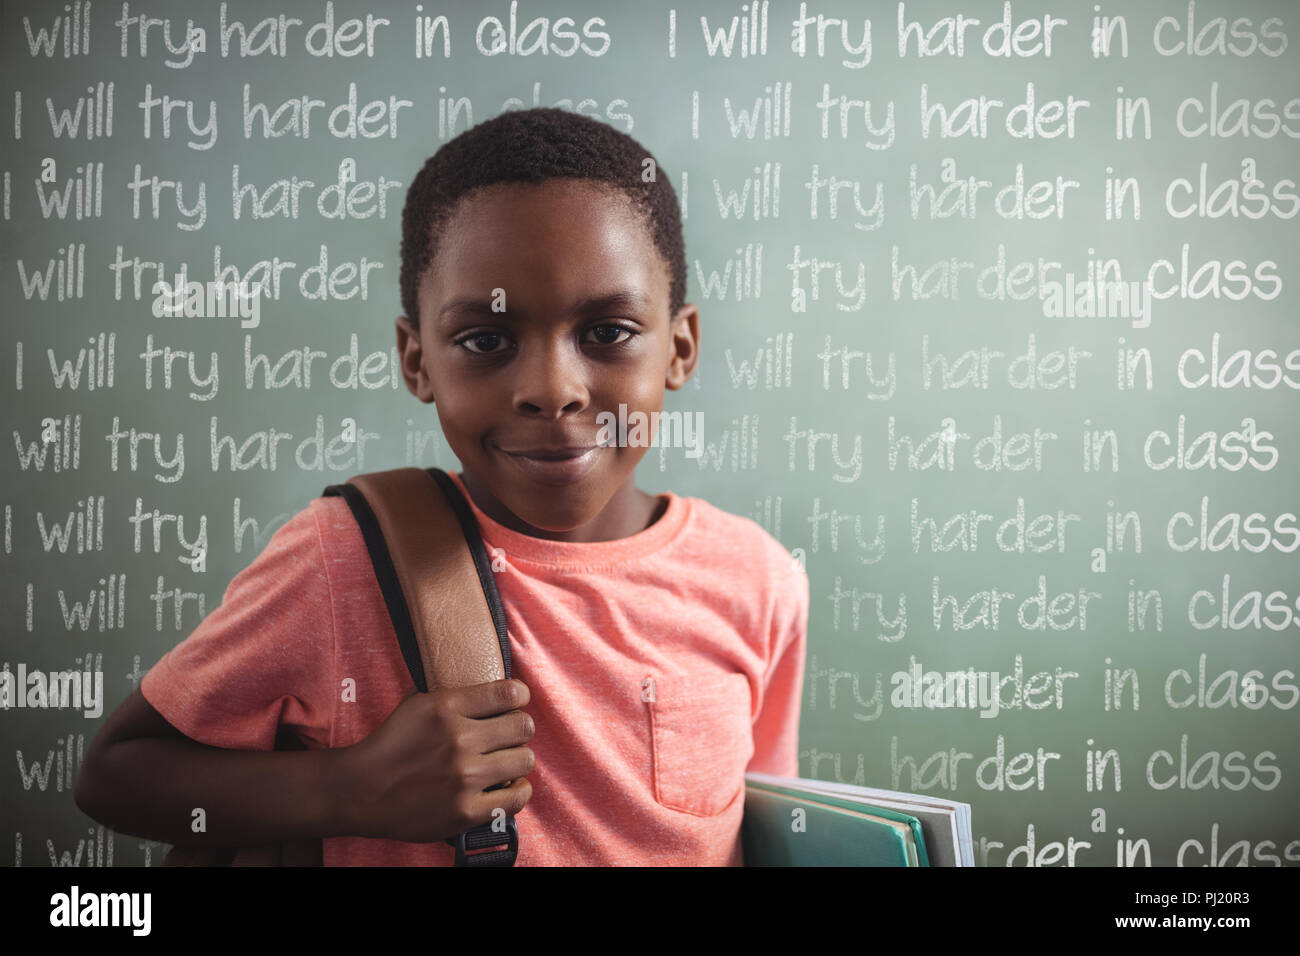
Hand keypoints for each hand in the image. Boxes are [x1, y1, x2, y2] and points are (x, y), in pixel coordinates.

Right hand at [336, 679, 533, 842]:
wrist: (360, 792)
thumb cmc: (390, 745)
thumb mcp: (414, 704)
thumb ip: (452, 694)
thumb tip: (487, 682)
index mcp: (446, 708)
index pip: (510, 693)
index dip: (520, 696)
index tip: (516, 702)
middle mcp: (458, 739)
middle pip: (523, 726)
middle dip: (519, 729)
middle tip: (508, 737)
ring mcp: (463, 777)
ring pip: (524, 760)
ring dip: (518, 760)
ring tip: (507, 762)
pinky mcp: (465, 811)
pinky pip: (516, 797)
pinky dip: (518, 791)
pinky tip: (508, 786)